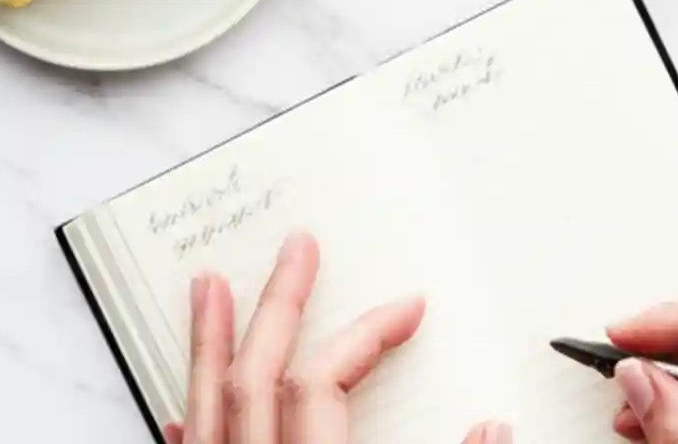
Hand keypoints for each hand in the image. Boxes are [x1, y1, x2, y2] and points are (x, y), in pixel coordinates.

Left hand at [163, 232, 511, 443]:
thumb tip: (495, 426)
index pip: (324, 381)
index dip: (366, 334)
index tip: (407, 309)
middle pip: (255, 377)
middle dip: (279, 305)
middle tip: (296, 250)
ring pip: (206, 404)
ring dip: (209, 342)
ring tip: (207, 287)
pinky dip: (190, 418)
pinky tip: (182, 402)